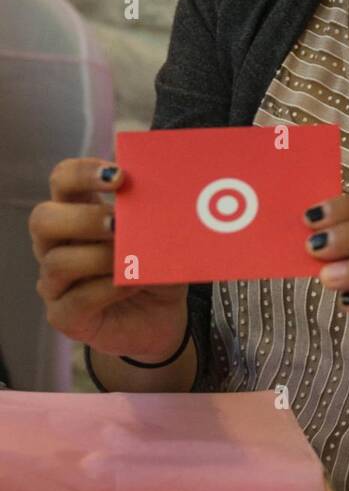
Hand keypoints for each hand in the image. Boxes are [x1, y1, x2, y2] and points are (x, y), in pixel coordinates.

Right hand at [29, 158, 189, 362]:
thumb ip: (155, 208)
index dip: (83, 173)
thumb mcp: (161, 235)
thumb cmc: (155, 267)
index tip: (119, 175)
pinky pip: (75, 301)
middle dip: (82, 217)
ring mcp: (55, 282)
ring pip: (57, 262)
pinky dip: (107, 290)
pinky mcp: (64, 315)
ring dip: (98, 257)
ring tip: (131, 258)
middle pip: (43, 219)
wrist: (162, 317)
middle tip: (118, 222)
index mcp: (76, 211)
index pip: (63, 180)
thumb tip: (160, 175)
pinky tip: (132, 283)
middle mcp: (57, 244)